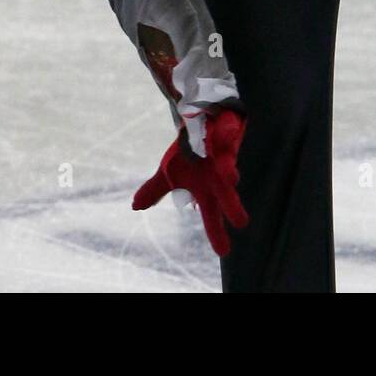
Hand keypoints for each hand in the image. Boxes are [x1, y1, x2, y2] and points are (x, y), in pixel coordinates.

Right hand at [132, 106, 248, 255]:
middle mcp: (218, 175)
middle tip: (241, 223)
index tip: (223, 252)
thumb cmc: (191, 152)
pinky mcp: (231, 131)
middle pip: (226, 194)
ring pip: (228, 161)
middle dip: (232, 206)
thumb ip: (154, 190)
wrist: (203, 123)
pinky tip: (226, 135)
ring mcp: (226, 153)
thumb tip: (134, 207)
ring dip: (228, 168)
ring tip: (230, 178)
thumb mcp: (170, 171)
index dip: (216, 232)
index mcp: (205, 188)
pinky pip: (230, 130)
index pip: (211, 215)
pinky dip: (227, 133)